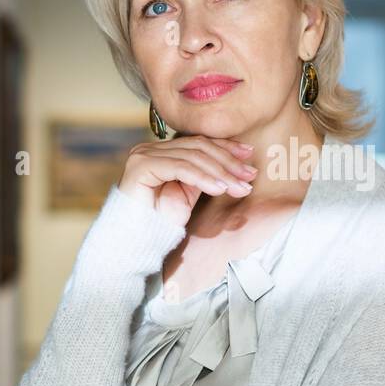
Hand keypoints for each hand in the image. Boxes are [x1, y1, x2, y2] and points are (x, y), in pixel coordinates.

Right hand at [117, 135, 257, 227]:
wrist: (135, 242)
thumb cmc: (160, 222)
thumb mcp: (189, 192)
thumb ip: (205, 174)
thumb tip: (238, 162)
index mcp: (160, 152)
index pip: (198, 143)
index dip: (225, 147)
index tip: (249, 155)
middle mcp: (149, 149)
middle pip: (197, 147)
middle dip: (227, 161)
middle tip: (249, 176)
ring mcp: (142, 155)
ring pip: (192, 156)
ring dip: (220, 172)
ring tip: (239, 187)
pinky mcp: (140, 166)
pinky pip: (180, 167)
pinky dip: (203, 178)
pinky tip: (219, 189)